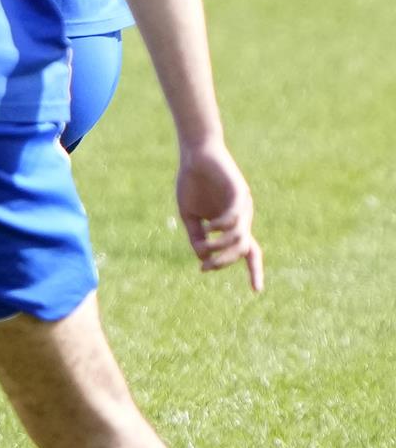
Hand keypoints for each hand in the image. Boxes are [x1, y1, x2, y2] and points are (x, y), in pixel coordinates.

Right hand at [176, 141, 261, 291]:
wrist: (195, 155)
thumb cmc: (192, 184)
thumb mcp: (190, 215)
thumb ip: (196, 236)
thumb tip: (203, 259)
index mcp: (232, 226)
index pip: (248, 252)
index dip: (253, 271)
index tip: (257, 291)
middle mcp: (242, 219)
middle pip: (243, 249)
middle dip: (225, 262)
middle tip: (206, 267)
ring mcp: (242, 207)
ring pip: (240, 236)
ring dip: (222, 247)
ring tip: (204, 246)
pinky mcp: (238, 193)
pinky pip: (235, 216)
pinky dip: (223, 226)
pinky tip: (210, 227)